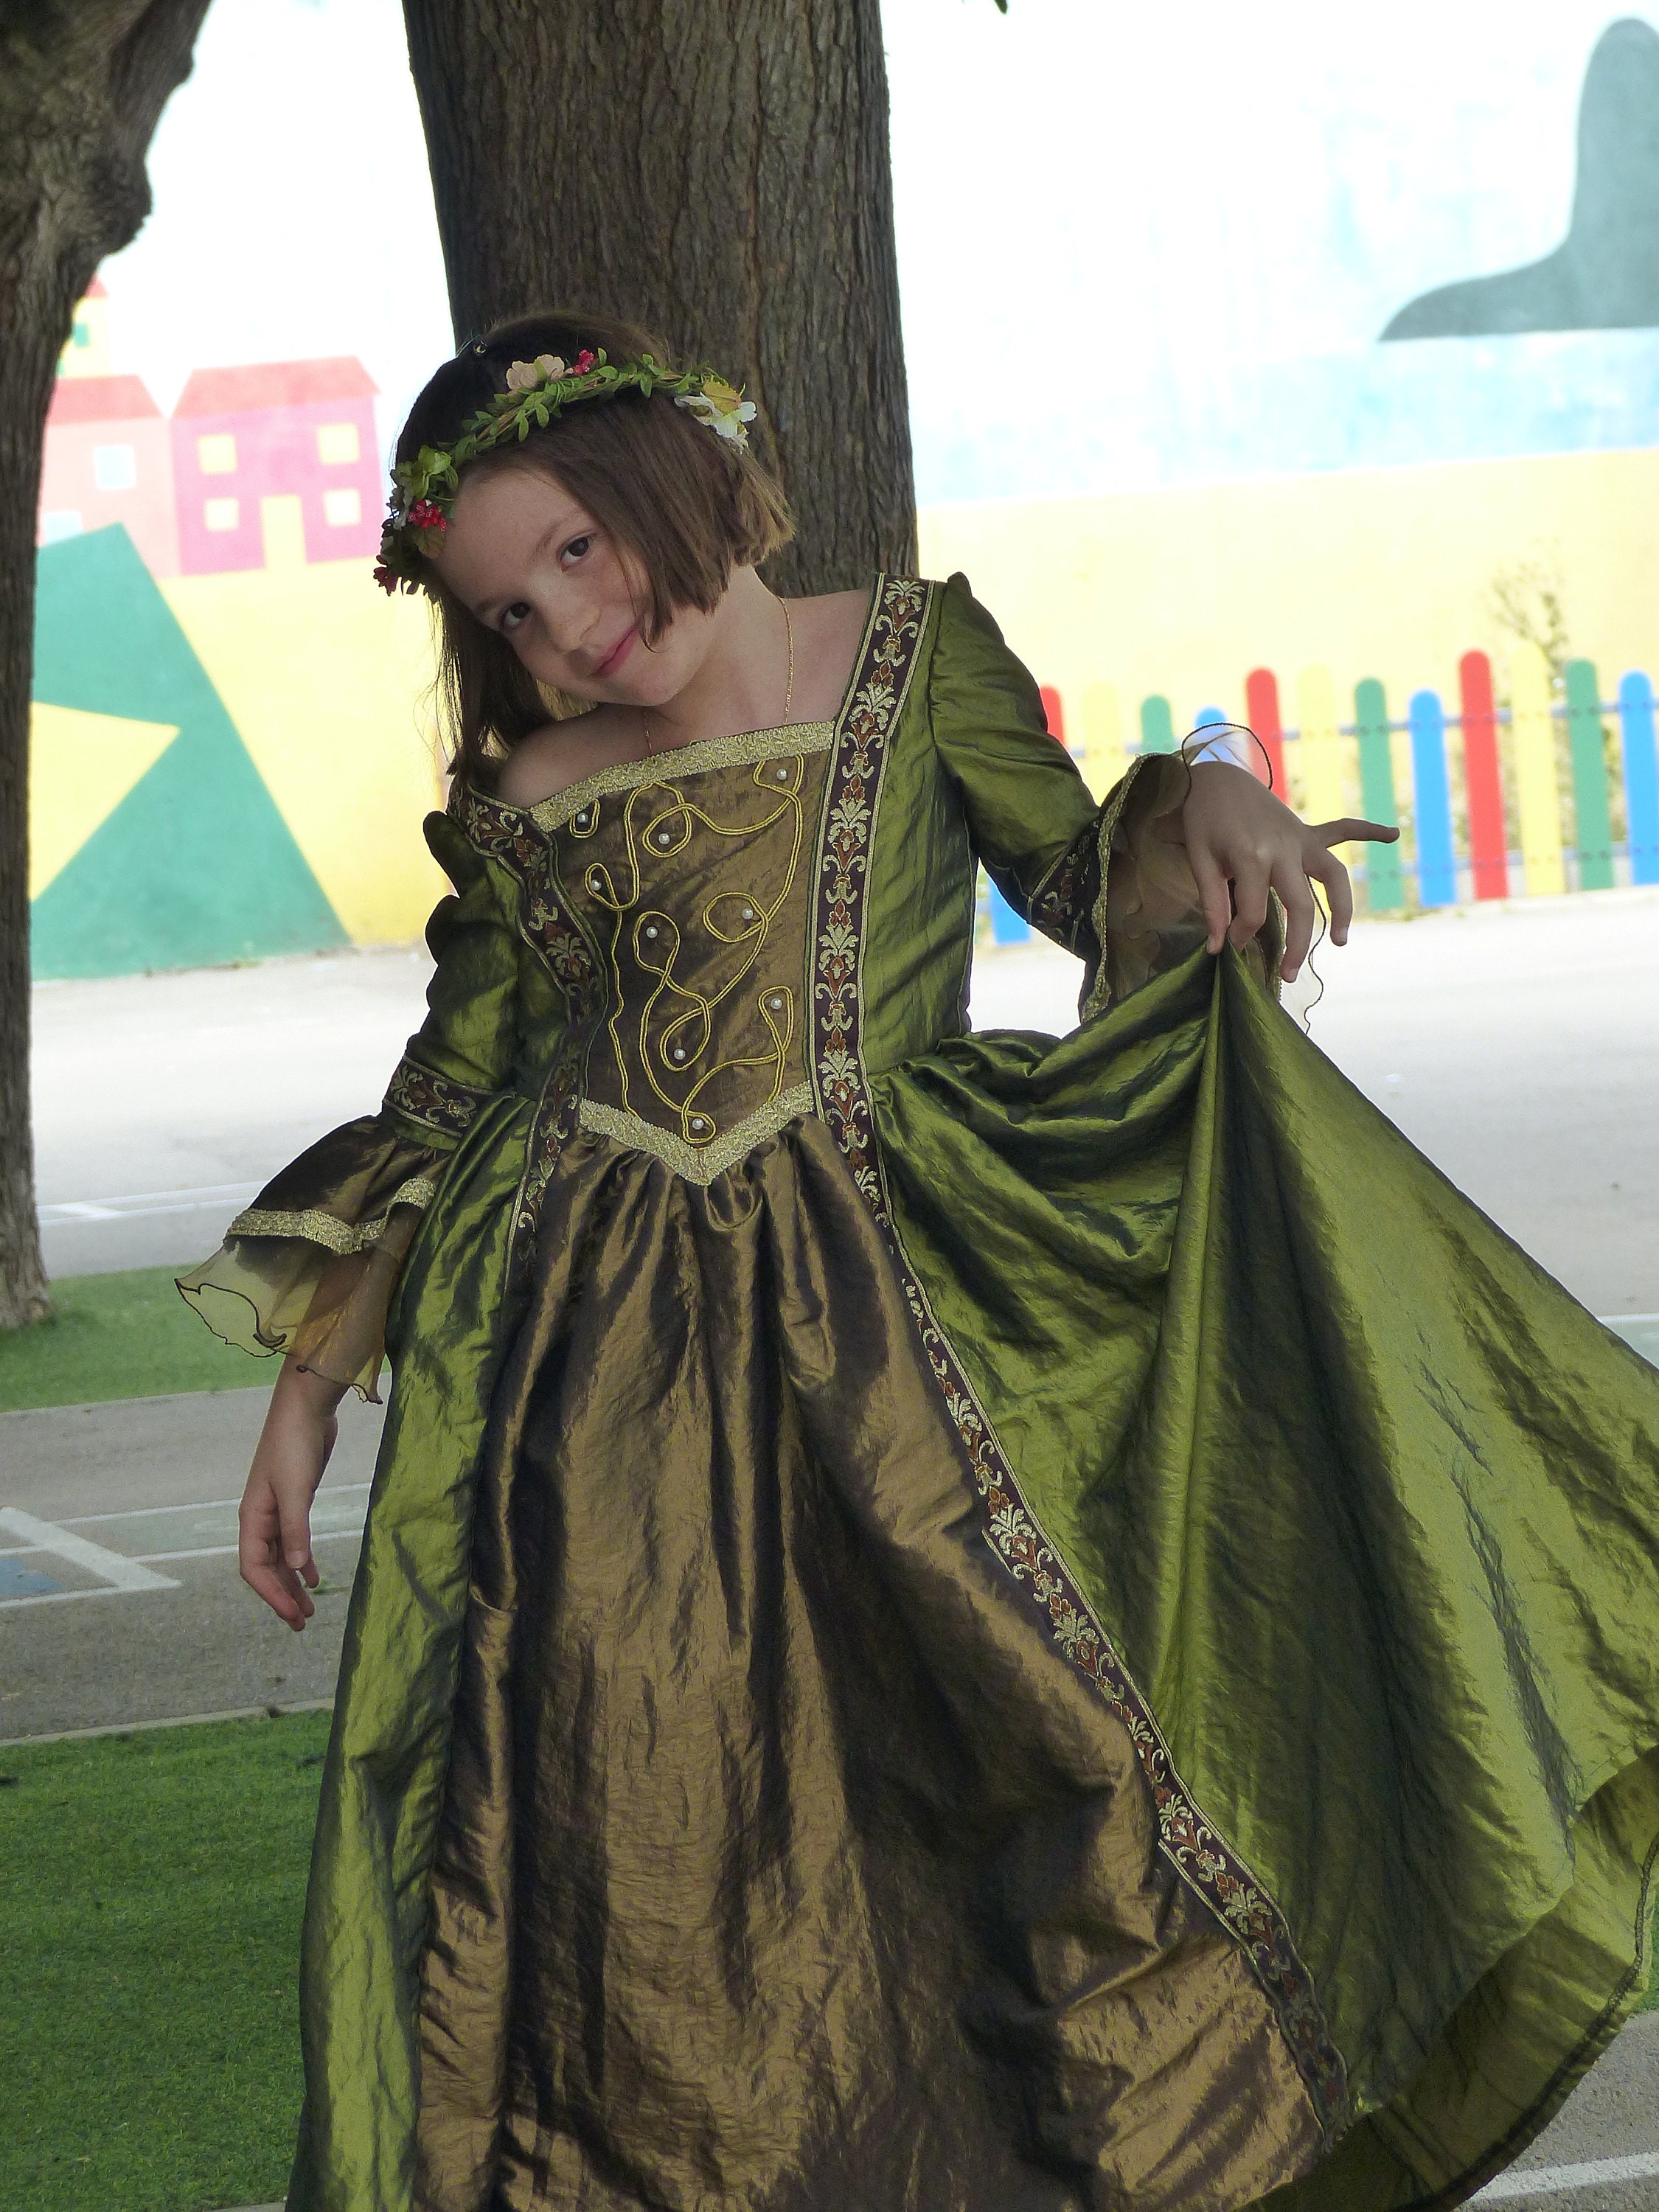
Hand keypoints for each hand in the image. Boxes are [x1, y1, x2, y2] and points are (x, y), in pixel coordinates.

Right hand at [240, 1358, 345, 1630]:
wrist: (305, 1408)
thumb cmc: (294, 1444)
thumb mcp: (296, 1489)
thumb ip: (296, 1529)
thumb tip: (297, 1570)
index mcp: (252, 1517)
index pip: (254, 1568)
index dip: (272, 1595)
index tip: (294, 1616)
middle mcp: (260, 1518)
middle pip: (267, 1568)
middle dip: (283, 1597)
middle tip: (302, 1625)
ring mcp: (277, 1510)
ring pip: (281, 1558)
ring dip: (293, 1583)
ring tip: (310, 1610)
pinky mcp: (295, 1502)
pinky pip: (294, 1542)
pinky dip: (303, 1561)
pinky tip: (315, 1576)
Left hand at [1158, 761, 1399, 982]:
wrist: (1214, 777)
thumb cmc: (1202, 820)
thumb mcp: (1198, 860)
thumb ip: (1213, 904)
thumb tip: (1218, 948)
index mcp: (1251, 856)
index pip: (1252, 912)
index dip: (1240, 935)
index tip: (1230, 946)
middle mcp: (1283, 849)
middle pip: (1301, 905)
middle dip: (1297, 944)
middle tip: (1289, 976)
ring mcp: (1300, 839)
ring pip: (1334, 875)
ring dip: (1342, 908)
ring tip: (1342, 940)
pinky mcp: (1307, 831)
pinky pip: (1343, 830)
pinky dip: (1368, 831)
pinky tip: (1393, 834)